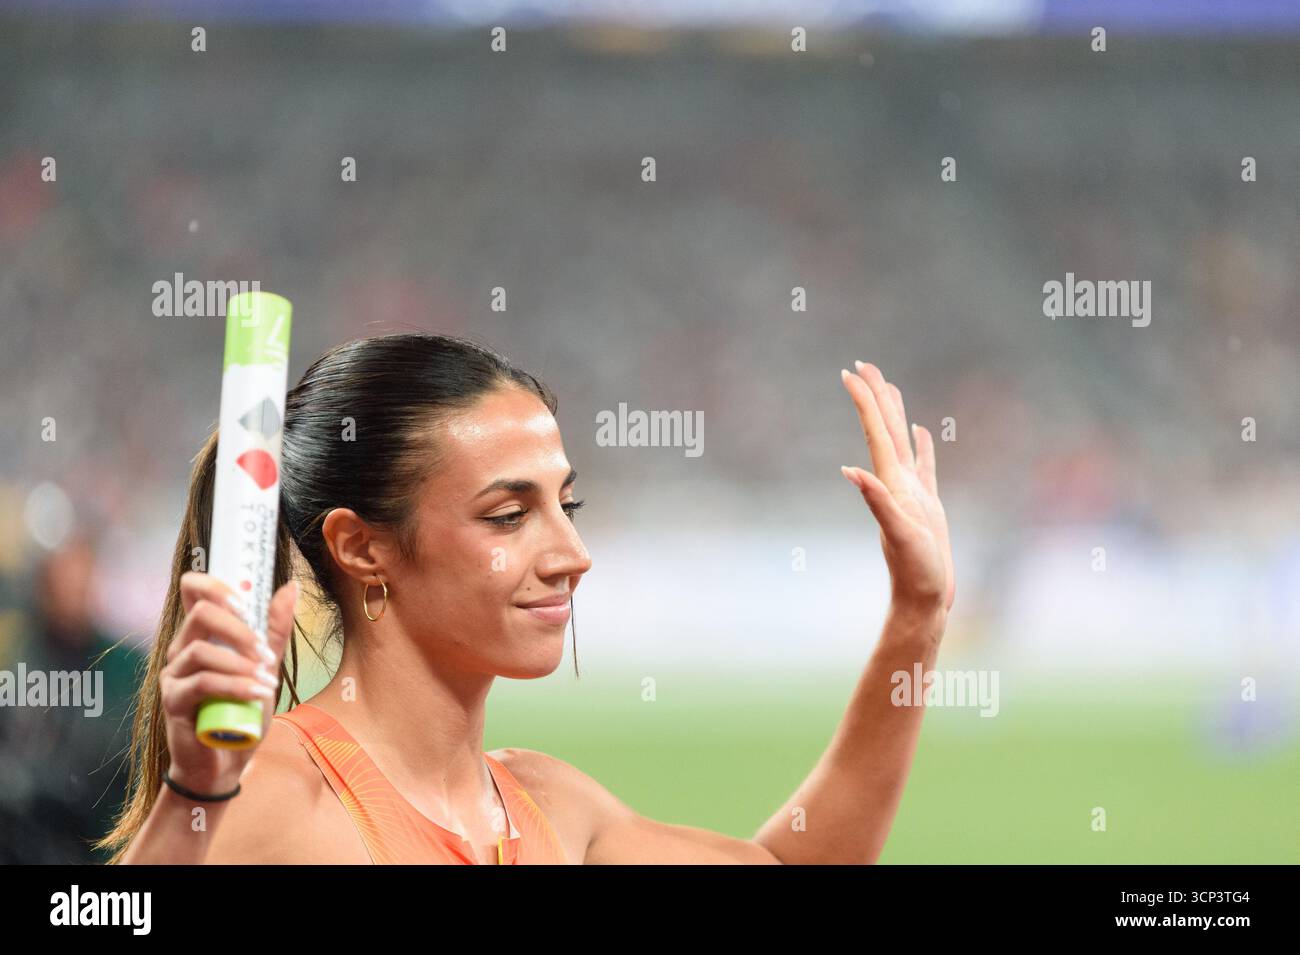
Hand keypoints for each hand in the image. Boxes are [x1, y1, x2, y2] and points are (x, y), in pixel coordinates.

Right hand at [159, 572, 298, 795]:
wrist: (226, 763)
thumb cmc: (242, 713)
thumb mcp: (265, 668)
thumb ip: (274, 630)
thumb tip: (290, 587)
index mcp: (202, 634)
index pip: (193, 589)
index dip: (218, 585)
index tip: (248, 602)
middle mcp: (182, 648)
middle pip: (200, 612)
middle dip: (240, 628)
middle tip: (265, 652)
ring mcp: (173, 674)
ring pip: (202, 650)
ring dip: (242, 663)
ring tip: (268, 682)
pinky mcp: (173, 701)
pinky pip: (203, 683)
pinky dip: (236, 686)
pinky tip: (258, 694)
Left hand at [839, 361, 954, 614]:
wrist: (924, 599)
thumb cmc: (914, 570)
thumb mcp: (898, 534)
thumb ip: (876, 501)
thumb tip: (849, 471)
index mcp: (890, 482)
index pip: (875, 432)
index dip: (863, 401)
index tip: (849, 371)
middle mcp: (895, 482)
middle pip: (885, 429)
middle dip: (875, 396)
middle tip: (864, 365)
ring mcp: (911, 492)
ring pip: (902, 441)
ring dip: (895, 414)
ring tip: (889, 387)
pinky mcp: (926, 504)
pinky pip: (924, 465)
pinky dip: (922, 445)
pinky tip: (921, 432)